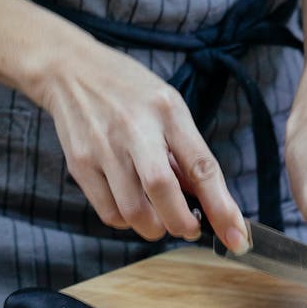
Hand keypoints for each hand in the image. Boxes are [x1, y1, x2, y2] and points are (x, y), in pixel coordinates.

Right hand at [31, 43, 249, 253]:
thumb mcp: (168, 108)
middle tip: (190, 227)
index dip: (221, 207)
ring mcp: (103, 148)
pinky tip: (131, 205)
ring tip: (158, 215)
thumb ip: (186, 152)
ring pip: (133, 212)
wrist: (70, 72)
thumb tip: (205, 201)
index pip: (201, 166)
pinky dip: (126, 221)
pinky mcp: (80, 165)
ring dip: (153, 227)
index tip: (236, 236)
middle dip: (182, 223)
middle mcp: (135, 129)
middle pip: (162, 191)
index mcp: (167, 111)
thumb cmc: (128, 91)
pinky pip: (108, 212)